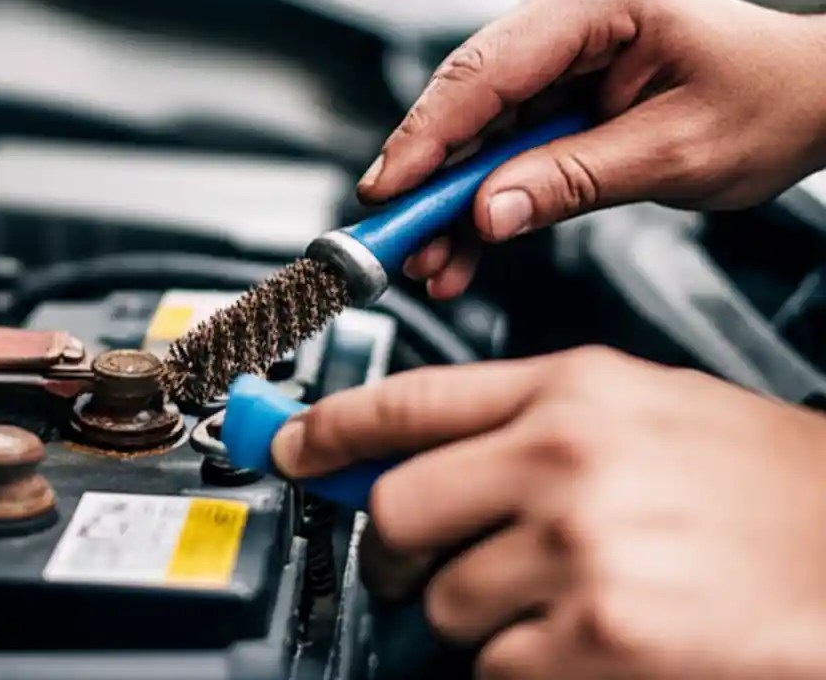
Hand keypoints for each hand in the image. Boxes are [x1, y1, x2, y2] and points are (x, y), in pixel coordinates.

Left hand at [271, 346, 825, 678]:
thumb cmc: (758, 482)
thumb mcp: (634, 410)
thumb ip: (516, 421)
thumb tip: (402, 451)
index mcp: (571, 392)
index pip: (407, 402)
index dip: (325, 429)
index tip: (285, 447)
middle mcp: (563, 461)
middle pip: (395, 510)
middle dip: (394, 548)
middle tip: (418, 561)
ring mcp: (576, 551)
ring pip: (444, 602)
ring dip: (478, 614)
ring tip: (558, 597)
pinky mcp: (597, 639)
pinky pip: (496, 669)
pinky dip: (524, 667)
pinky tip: (586, 638)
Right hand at [359, 0, 825, 298]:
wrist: (819, 90)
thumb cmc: (776, 96)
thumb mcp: (675, 151)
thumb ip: (574, 180)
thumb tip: (490, 212)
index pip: (484, 73)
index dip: (424, 140)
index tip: (387, 195)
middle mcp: (569, 9)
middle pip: (468, 100)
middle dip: (431, 182)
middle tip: (399, 244)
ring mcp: (563, 43)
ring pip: (480, 128)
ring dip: (455, 199)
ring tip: (437, 262)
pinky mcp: (564, 79)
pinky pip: (507, 137)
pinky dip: (489, 191)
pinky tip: (469, 240)